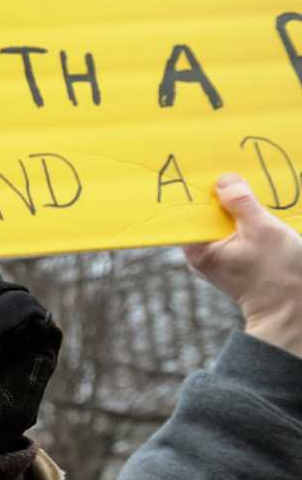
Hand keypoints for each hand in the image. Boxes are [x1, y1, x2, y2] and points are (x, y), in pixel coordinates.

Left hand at [184, 174, 301, 357]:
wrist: (295, 311)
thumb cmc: (278, 274)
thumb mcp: (263, 230)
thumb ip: (242, 204)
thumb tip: (224, 180)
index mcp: (197, 248)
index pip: (188, 210)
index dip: (198, 189)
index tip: (206, 168)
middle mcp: (202, 253)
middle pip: (207, 213)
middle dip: (221, 194)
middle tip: (233, 170)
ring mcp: (219, 256)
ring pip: (225, 221)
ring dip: (238, 206)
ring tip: (247, 183)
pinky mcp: (236, 259)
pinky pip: (237, 231)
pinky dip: (247, 219)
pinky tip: (260, 206)